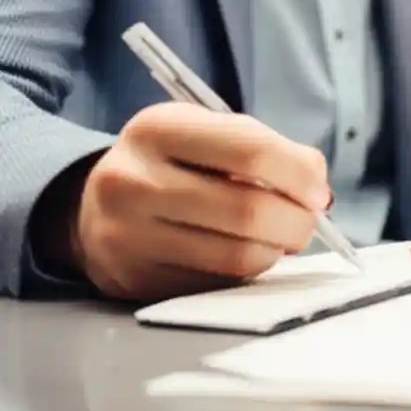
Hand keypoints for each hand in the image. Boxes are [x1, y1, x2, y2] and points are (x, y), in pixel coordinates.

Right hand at [71, 103, 331, 299]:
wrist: (92, 206)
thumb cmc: (172, 164)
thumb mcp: (204, 134)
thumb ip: (261, 149)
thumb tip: (316, 189)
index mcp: (158, 128)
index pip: (252, 151)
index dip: (300, 175)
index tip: (319, 191)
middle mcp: (134, 180)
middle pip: (250, 210)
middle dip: (298, 221)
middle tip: (307, 221)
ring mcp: (129, 235)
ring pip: (238, 255)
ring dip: (277, 250)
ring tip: (280, 238)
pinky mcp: (136, 279)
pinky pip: (218, 282)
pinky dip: (247, 270)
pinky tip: (245, 252)